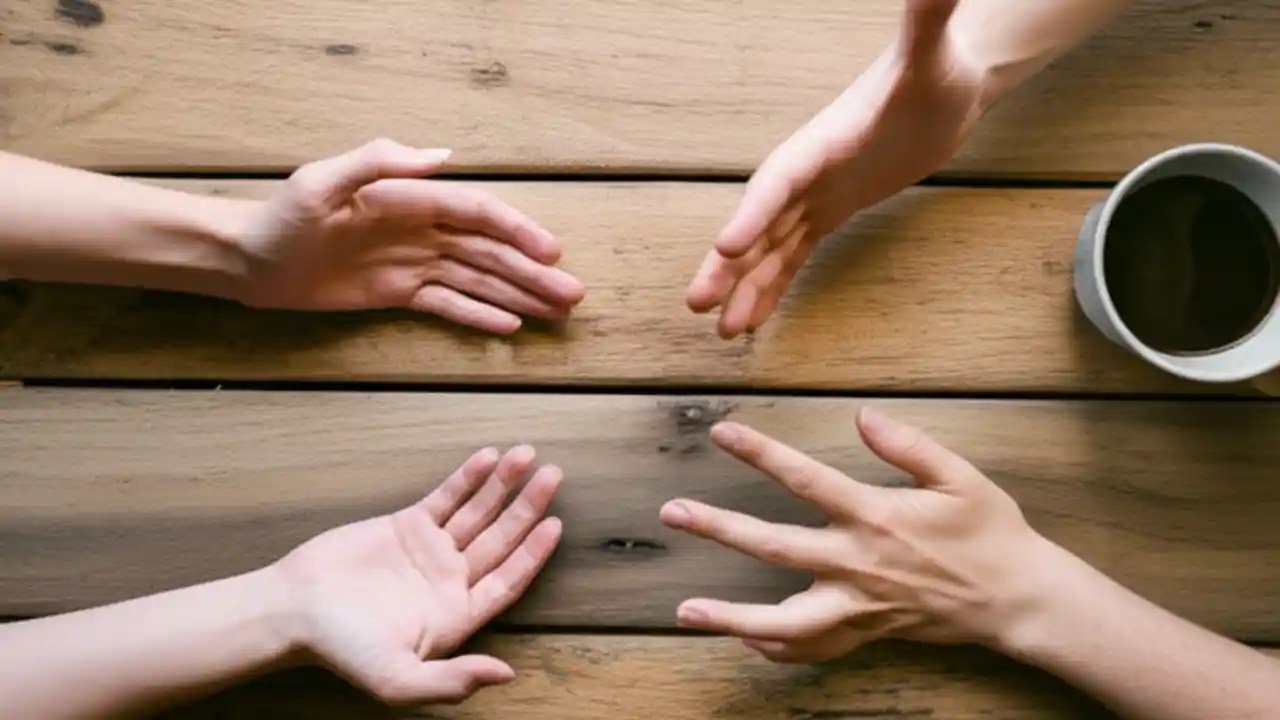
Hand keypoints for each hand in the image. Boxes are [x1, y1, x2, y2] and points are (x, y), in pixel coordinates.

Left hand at [236, 139, 585, 332]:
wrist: (247, 261)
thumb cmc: (279, 218)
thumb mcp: (320, 183)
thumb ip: (378, 162)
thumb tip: (442, 157)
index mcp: (409, 198)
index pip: (477, 214)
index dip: (518, 231)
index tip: (551, 252)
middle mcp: (421, 231)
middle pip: (489, 253)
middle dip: (533, 273)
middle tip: (573, 296)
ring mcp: (414, 264)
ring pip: (478, 281)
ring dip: (519, 296)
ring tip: (559, 314)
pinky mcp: (400, 294)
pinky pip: (449, 306)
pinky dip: (480, 317)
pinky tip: (513, 328)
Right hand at [271, 446, 562, 704]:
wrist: (292, 611)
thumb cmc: (342, 650)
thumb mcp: (397, 679)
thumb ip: (451, 681)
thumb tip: (506, 675)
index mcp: (456, 616)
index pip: (507, 580)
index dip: (533, 554)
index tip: (555, 524)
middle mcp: (449, 581)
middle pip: (500, 538)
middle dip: (528, 507)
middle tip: (554, 476)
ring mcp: (430, 550)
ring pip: (477, 512)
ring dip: (503, 485)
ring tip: (527, 455)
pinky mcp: (406, 526)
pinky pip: (446, 498)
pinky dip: (467, 478)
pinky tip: (488, 458)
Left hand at [660, 407, 1053, 661]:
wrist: (1017, 600)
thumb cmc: (990, 534)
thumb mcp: (959, 476)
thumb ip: (908, 444)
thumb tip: (862, 415)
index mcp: (876, 517)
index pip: (804, 480)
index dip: (761, 453)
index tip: (722, 433)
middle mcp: (857, 564)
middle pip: (773, 547)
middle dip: (718, 529)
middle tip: (673, 512)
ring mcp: (857, 605)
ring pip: (783, 621)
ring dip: (729, 618)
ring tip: (683, 613)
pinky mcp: (865, 631)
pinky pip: (811, 650)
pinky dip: (775, 649)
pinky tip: (744, 639)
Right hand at [686, 0, 983, 337]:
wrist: (944, 84)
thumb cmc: (938, 69)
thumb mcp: (933, 51)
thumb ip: (925, 18)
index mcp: (821, 140)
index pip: (779, 179)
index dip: (753, 213)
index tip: (726, 247)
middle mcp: (807, 170)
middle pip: (757, 222)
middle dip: (727, 263)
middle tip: (695, 301)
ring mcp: (814, 194)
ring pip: (769, 248)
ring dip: (743, 287)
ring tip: (720, 331)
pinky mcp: (829, 212)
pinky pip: (793, 256)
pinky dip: (772, 287)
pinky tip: (751, 322)